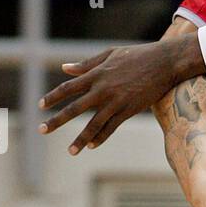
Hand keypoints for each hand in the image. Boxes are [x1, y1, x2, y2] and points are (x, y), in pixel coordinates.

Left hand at [38, 34, 205, 153]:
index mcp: (97, 74)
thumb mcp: (110, 55)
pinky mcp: (130, 110)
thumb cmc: (138, 55)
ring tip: (70, 151)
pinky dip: (101, 137)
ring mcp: (117, 101)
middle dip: (57, 120)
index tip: (40, 105)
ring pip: (93, 124)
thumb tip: (65, 68)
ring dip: (80, 138)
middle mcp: (103, 89)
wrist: (165, 62)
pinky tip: (92, 146)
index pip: (68, 87)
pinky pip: (112, 127)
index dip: (53, 97)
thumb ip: (87, 64)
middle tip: (42, 130)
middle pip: (75, 108)